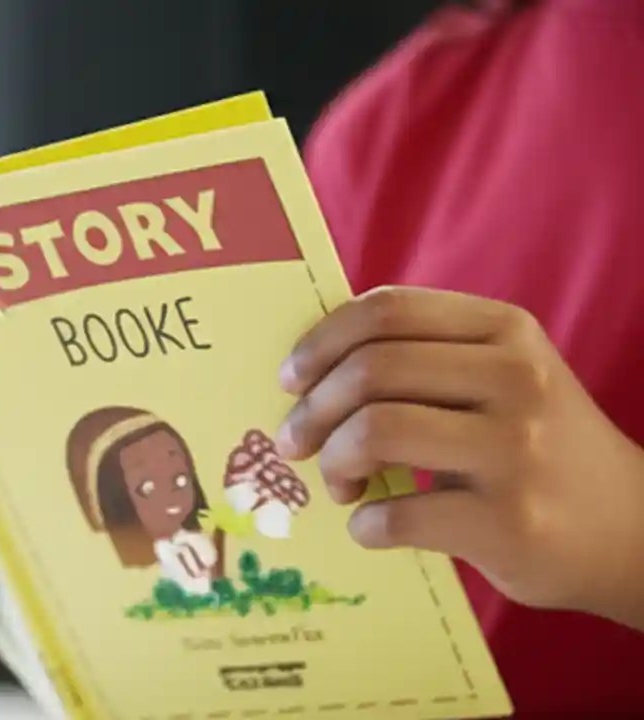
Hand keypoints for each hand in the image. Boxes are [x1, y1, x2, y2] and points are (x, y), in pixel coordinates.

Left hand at [275, 287, 643, 628]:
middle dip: (311, 410)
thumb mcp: (502, 377)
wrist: (632, 530)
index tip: (290, 379)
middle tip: (295, 443)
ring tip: (341, 485)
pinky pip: (395, 514)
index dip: (320, 342)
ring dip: (334, 463)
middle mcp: (515, 378)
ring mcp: (515, 450)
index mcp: (504, 330)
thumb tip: (310, 368)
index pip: (386, 310)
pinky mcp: (508, 522)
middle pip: (369, 370)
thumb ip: (424, 358)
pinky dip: (364, 525)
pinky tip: (371, 527)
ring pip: (374, 432)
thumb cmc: (537, 446)